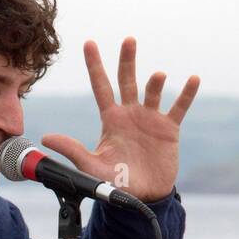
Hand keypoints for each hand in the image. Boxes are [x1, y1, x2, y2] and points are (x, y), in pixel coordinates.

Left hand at [41, 38, 198, 202]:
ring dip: (156, 82)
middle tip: (128, 40)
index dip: (94, 65)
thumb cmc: (115, 181)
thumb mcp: (92, 166)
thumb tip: (46, 138)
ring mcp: (151, 119)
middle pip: (127, 80)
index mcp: (111, 119)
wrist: (142, 197)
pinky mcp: (169, 128)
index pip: (101, 86)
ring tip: (158, 76)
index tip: (89, 42)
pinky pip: (179, 107)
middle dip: (127, 60)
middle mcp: (130, 113)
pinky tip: (193, 79)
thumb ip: (72, 150)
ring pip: (153, 91)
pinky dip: (186, 94)